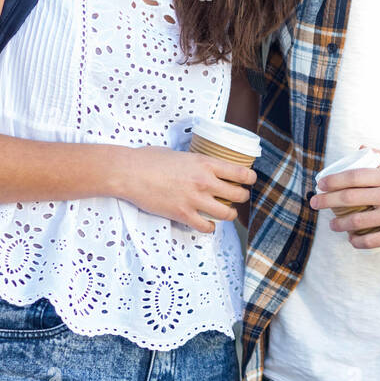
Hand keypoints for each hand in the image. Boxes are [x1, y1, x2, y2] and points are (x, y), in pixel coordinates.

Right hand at [116, 146, 254, 233]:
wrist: (129, 173)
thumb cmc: (150, 159)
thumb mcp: (180, 154)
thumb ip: (195, 162)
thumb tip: (201, 167)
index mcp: (206, 163)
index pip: (241, 173)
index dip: (250, 178)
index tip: (249, 180)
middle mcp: (205, 181)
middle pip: (238, 194)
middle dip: (241, 197)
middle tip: (237, 197)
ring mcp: (195, 199)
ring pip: (227, 213)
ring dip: (229, 214)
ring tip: (226, 212)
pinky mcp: (182, 214)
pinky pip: (206, 226)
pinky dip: (209, 227)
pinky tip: (207, 223)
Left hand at [310, 146, 379, 250]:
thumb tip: (361, 148)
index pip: (355, 176)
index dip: (334, 180)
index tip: (321, 184)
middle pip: (350, 198)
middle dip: (327, 201)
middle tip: (315, 203)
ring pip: (357, 221)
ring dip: (339, 224)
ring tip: (333, 225)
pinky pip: (370, 240)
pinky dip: (357, 241)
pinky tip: (353, 239)